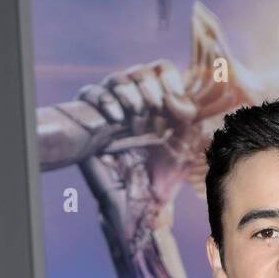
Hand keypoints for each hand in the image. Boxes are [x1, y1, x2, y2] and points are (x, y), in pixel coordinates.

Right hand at [77, 59, 199, 240]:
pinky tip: (116, 119)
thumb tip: (181, 95)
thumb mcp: (185, 146)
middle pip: (140, 71)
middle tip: (155, 112)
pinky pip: (91, 93)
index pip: (160, 70)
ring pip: (116, 79)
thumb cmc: (159, 180)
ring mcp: (111, 113)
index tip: (175, 102)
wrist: (136, 207)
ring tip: (135, 119)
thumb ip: (188, 116)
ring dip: (130, 93)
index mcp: (158, 107)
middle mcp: (135, 106)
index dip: (168, 78)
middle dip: (150, 88)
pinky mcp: (89, 122)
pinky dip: (106, 100)